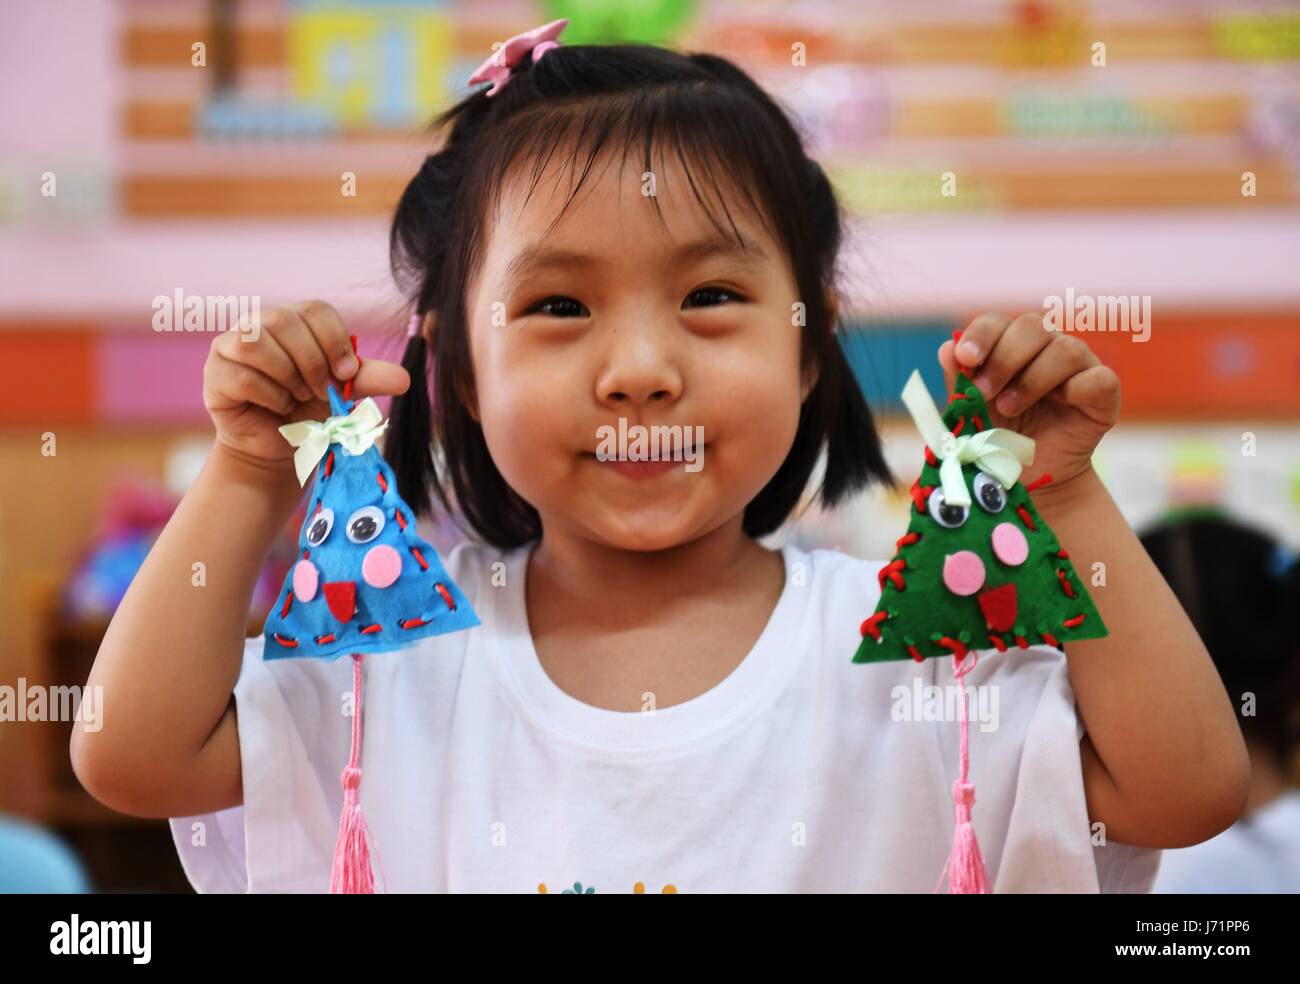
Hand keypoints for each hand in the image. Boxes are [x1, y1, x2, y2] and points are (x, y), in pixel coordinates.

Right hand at [202, 300, 409, 477]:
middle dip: (311, 361)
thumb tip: (405, 378)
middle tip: (320, 392)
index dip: (334, 340)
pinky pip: (243, 376)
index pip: (315, 309)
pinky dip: (270, 396)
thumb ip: (368, 381)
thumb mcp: (344, 394)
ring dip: (287, 376)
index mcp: (295, 320)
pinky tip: (278, 407)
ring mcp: (231, 345)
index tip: (347, 374)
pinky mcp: (215, 374)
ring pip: (256, 343)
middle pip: (284, 321)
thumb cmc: (311, 413)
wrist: (281, 448)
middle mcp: (259, 324)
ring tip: (298, 398)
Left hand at [937, 312, 1120, 496]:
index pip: (998, 322)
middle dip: (1003, 358)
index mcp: (1010, 346)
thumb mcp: (971, 413)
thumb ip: (959, 382)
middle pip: (1033, 326)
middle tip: (983, 393)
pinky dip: (1077, 389)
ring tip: (1010, 408)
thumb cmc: (996, 439)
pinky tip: (1060, 404)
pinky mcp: (1103, 394)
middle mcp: (1046, 348)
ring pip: (1066, 349)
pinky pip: (1100, 378)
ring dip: (1033, 379)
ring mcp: (1079, 368)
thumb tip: (947, 348)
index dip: (981, 334)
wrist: (1026, 478)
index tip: (965, 359)